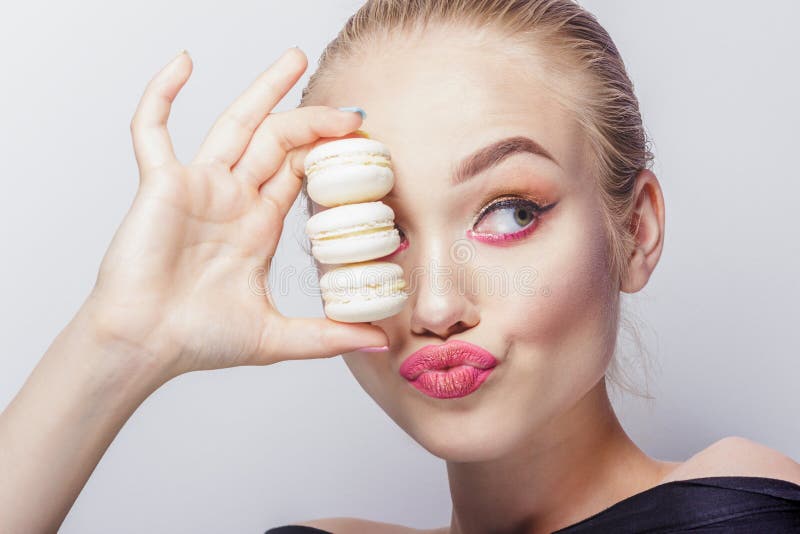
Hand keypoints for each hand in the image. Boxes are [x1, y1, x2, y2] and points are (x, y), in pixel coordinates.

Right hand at [83, 47, 387, 379]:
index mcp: (258, 225)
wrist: (145, 346)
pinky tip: (183, 62)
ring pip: (234, 124)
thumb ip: (328, 337)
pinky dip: (162, 94)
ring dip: (263, 90)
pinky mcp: (160, 184)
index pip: (302, 173)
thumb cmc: (198, 340)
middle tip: (349, 107)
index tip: (365, 142)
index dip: (330, 154)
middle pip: (278, 140)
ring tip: (294, 59)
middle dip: (312, 117)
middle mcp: (232, 199)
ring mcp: (197, 187)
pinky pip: (153, 129)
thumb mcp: (277, 338)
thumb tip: (381, 342)